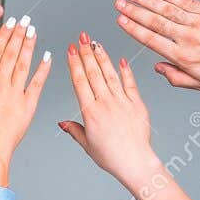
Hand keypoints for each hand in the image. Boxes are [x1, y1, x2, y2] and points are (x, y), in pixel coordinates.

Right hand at [0, 14, 52, 184]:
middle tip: (25, 19)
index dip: (3, 35)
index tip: (9, 22)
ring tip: (34, 31)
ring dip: (29, 45)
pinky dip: (43, 69)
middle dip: (18, 34)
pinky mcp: (27, 106)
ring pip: (23, 64)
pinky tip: (47, 57)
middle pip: (10, 53)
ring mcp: (14, 94)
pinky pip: (37, 83)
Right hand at [57, 31, 161, 194]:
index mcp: (91, 112)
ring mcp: (123, 102)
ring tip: (96, 43)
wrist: (136, 162)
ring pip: (110, 74)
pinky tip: (121, 60)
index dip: (74, 63)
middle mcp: (106, 104)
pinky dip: (126, 71)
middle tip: (82, 37)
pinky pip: (130, 83)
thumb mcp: (87, 145)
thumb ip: (74, 130)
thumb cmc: (112, 157)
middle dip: (86, 52)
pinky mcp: (137, 104)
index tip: (70, 49)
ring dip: (102, 56)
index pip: (80, 81)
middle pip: (93, 72)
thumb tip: (62, 122)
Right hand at [115, 0, 199, 90]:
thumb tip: (158, 68)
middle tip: (119, 3)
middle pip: (154, 22)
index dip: (134, 29)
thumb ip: (177, 77)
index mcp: (183, 57)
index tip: (121, 21)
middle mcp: (187, 38)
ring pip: (167, 9)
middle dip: (134, 11)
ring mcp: (198, 22)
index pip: (151, 40)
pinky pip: (185, 1)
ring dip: (147, 0)